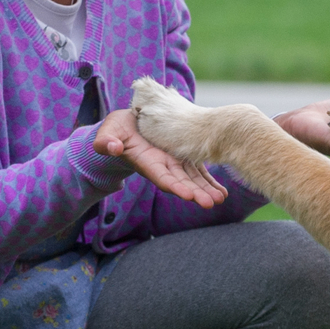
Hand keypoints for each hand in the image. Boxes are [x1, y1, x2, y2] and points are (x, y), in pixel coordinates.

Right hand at [93, 109, 226, 208]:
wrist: (128, 125)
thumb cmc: (115, 131)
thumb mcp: (108, 133)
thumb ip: (107, 141)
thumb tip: (112, 148)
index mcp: (146, 162)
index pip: (161, 177)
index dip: (174, 186)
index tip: (188, 195)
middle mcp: (162, 166)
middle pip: (181, 182)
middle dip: (196, 193)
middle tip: (212, 203)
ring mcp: (174, 162)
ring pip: (192, 179)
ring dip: (206, 189)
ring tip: (221, 198)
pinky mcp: (182, 156)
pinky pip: (198, 170)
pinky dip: (209, 180)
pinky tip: (223, 191)